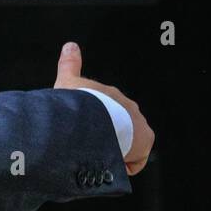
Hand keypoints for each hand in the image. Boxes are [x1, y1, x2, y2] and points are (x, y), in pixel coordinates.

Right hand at [54, 42, 153, 174]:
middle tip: (89, 147)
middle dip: (107, 138)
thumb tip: (70, 45)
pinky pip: (133, 159)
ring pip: (128, 144)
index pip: (109, 112)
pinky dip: (121, 164)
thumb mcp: (67, 81)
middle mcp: (130, 109)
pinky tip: (106, 166)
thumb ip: (69, 64)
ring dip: (114, 151)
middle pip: (121, 128)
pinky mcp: (144, 143)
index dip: (97, 124)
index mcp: (113, 97)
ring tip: (96, 158)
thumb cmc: (76, 103)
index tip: (85, 133)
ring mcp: (139, 125)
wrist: (90, 119)